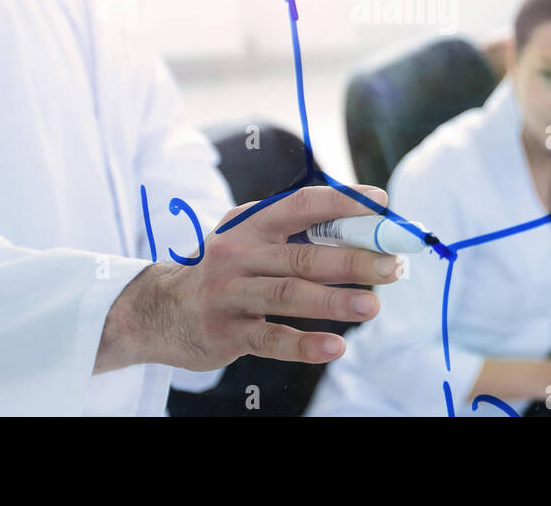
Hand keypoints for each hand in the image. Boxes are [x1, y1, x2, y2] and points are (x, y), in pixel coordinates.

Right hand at [97, 185, 405, 372]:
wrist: (156, 309)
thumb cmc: (225, 270)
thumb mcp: (249, 240)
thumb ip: (295, 236)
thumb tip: (366, 236)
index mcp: (250, 223)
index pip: (302, 205)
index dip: (343, 203)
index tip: (383, 205)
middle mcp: (238, 253)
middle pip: (304, 255)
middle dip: (354, 261)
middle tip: (393, 268)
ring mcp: (230, 294)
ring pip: (290, 295)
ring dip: (335, 301)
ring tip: (373, 306)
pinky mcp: (226, 332)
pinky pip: (271, 339)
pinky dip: (305, 344)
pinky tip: (336, 347)